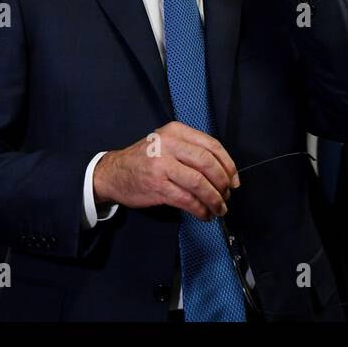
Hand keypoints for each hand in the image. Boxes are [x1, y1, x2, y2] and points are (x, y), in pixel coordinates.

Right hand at [93, 121, 239, 221]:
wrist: (113, 173)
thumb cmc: (145, 159)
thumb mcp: (166, 142)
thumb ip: (191, 150)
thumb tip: (224, 172)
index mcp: (175, 131)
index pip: (211, 145)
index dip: (228, 165)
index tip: (234, 180)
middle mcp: (169, 144)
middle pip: (208, 164)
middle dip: (222, 183)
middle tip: (226, 196)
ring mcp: (162, 165)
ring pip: (199, 183)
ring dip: (214, 200)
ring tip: (219, 209)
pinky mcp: (157, 186)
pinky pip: (187, 200)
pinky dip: (200, 210)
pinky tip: (204, 214)